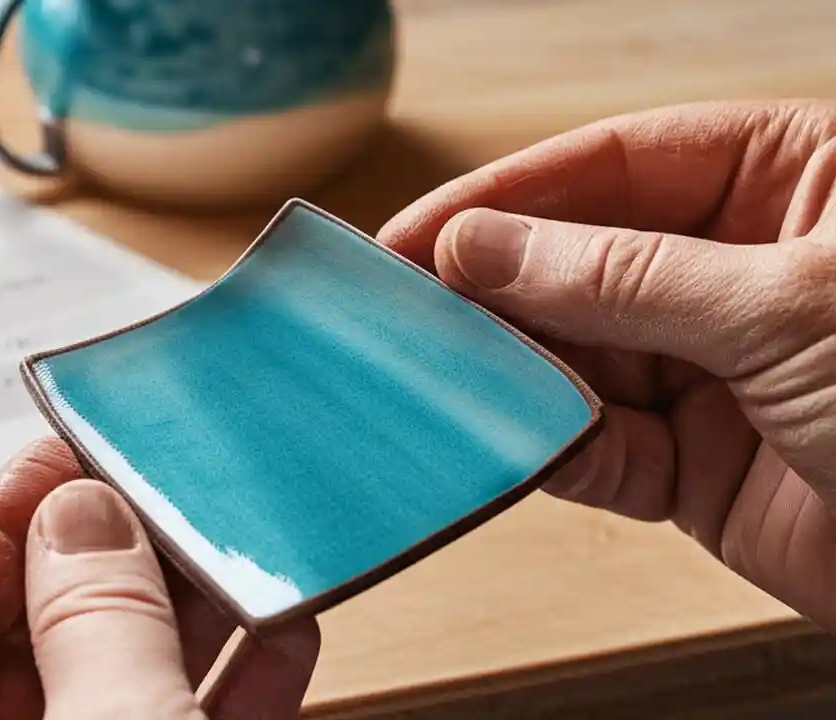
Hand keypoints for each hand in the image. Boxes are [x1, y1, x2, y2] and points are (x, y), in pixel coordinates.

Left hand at [0, 437, 319, 718]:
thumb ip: (95, 621)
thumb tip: (83, 511)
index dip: (3, 513)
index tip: (70, 445)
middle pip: (38, 632)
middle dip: (116, 553)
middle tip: (172, 481)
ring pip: (125, 680)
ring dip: (195, 612)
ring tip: (242, 536)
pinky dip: (241, 681)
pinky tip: (284, 624)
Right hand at [379, 101, 835, 630]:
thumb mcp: (784, 306)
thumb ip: (619, 277)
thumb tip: (480, 245)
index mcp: (791, 183)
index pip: (619, 164)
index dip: (511, 195)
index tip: (419, 231)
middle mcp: (742, 270)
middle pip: (583, 261)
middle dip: (499, 289)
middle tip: (404, 310)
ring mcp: (716, 371)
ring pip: (578, 357)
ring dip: (513, 373)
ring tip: (441, 379)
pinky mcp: (697, 466)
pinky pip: (597, 445)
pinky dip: (550, 446)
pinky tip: (510, 438)